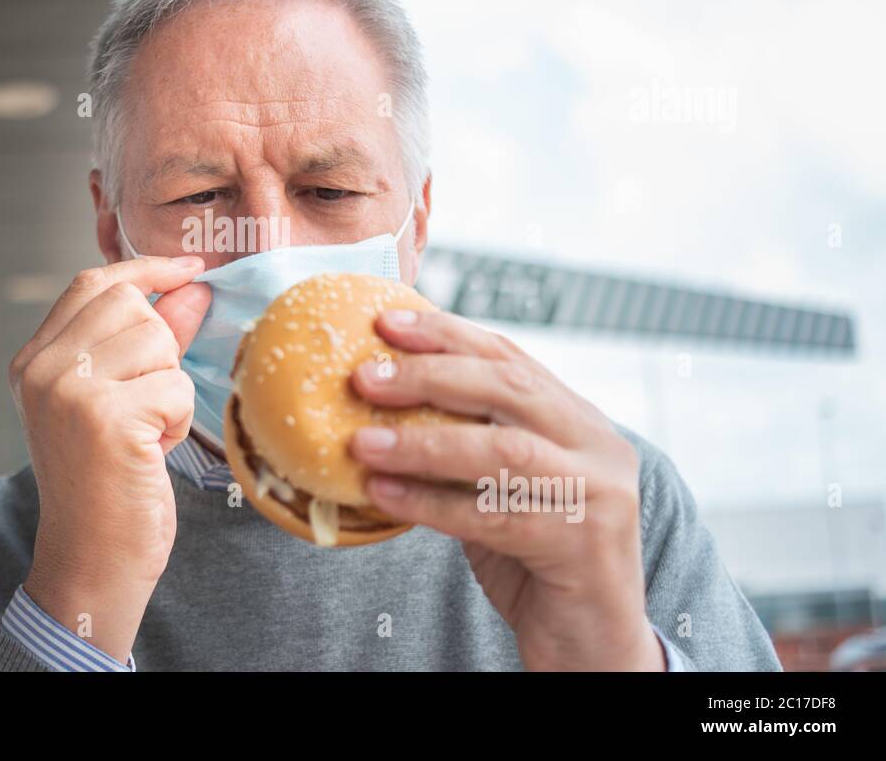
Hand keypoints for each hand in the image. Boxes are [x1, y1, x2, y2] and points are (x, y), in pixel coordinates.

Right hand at [8, 256, 210, 662]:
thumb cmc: (112, 483)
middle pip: (131, 305)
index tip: (189, 270)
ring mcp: (67, 391)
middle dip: (161, 349)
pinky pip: (176, 386)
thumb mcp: (123, 400)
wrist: (93, 560)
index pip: (91, 284)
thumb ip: (152, 339)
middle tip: (148, 403)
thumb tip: (193, 286)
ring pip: (158, 342)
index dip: (145, 269)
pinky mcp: (104, 418)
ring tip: (148, 431)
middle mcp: (41, 370)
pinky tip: (153, 451)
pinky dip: (180, 420)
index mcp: (33, 361)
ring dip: (172, 388)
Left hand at [349, 309, 664, 670]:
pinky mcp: (583, 543)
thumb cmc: (535, 559)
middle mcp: (598, 445)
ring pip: (501, 451)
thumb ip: (467, 443)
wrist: (592, 640)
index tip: (387, 322)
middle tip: (365, 377)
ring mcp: (599, 493)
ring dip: (422, 444)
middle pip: (509, 388)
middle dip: (429, 375)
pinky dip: (430, 503)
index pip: (510, 358)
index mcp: (579, 419)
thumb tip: (380, 405)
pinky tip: (382, 494)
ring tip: (362, 442)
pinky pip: (492, 515)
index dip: (447, 335)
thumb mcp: (503, 486)